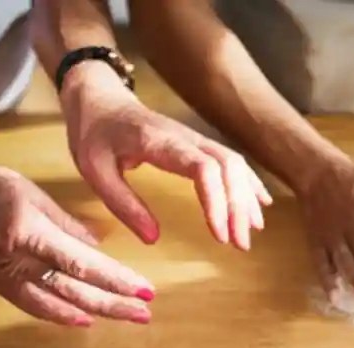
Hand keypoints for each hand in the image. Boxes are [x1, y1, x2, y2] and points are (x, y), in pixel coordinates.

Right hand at [0, 166, 154, 326]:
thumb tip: (98, 245)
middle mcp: (20, 260)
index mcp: (28, 229)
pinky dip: (63, 314)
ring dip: (99, 311)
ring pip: (61, 302)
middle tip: (147, 311)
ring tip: (131, 317)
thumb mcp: (23, 190)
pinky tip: (86, 320)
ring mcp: (9, 278)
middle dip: (116, 303)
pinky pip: (37, 306)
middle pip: (77, 289)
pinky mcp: (1, 287)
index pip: (81, 262)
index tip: (144, 288)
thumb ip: (62, 221)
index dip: (116, 279)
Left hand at [62, 63, 271, 249]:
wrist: (98, 97)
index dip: (217, 202)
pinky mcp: (198, 144)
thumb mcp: (94, 170)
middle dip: (239, 208)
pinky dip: (248, 183)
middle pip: (228, 168)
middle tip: (240, 245)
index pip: (203, 168)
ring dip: (246, 200)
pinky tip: (259, 204)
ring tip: (250, 233)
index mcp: (159, 142)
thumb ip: (123, 204)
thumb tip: (153, 238)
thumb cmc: (94, 133)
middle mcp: (185, 137)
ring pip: (234, 165)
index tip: (218, 235)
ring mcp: (195, 139)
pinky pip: (231, 161)